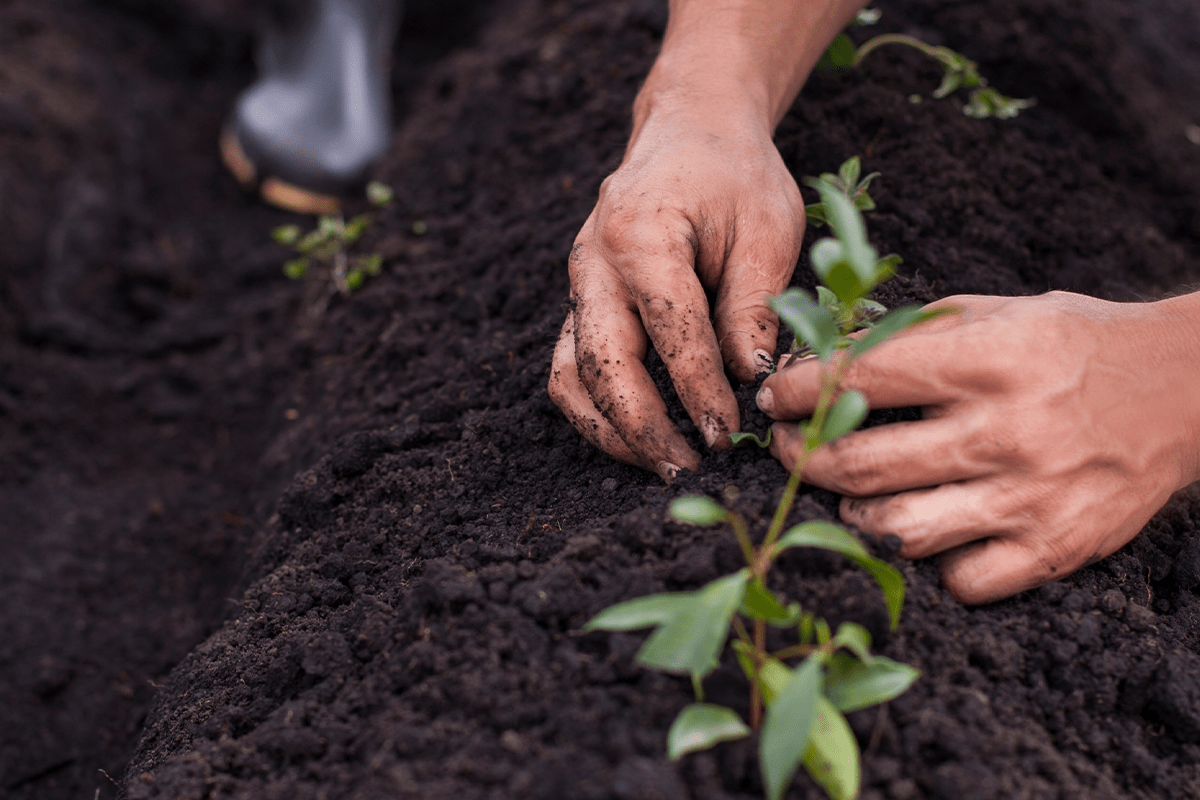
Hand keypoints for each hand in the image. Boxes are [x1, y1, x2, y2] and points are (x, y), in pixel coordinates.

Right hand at [549, 101, 804, 478]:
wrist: (690, 133)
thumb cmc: (735, 176)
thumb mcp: (766, 229)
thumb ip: (754, 307)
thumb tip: (754, 383)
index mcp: (642, 234)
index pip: (670, 331)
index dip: (700, 391)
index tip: (730, 434)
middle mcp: (594, 262)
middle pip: (602, 364)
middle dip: (643, 428)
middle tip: (689, 468)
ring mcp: (578, 285)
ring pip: (569, 377)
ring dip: (609, 431)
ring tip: (661, 465)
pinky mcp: (579, 303)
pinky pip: (569, 369)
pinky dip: (597, 412)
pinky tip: (639, 437)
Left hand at [757, 291, 1199, 603]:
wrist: (1186, 391)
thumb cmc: (1074, 345)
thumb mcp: (997, 312)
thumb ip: (914, 331)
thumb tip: (825, 355)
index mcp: (987, 361)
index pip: (859, 379)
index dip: (798, 392)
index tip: (772, 399)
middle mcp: (1004, 432)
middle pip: (864, 464)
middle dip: (802, 459)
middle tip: (786, 449)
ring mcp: (1031, 497)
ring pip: (901, 531)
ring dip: (856, 515)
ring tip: (850, 495)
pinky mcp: (1058, 548)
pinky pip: (963, 580)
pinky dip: (932, 562)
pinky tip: (929, 533)